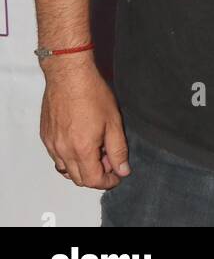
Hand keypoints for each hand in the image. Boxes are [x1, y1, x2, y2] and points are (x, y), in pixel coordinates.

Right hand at [39, 57, 130, 189]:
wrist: (69, 76)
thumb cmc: (92, 94)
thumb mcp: (114, 122)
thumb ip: (118, 150)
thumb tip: (122, 170)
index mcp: (81, 150)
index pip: (93, 180)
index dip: (108, 182)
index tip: (118, 176)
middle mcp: (63, 151)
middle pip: (78, 178)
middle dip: (97, 175)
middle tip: (110, 160)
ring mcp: (52, 144)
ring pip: (66, 169)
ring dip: (82, 168)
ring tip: (97, 151)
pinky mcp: (46, 136)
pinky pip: (56, 157)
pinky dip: (69, 158)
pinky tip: (81, 143)